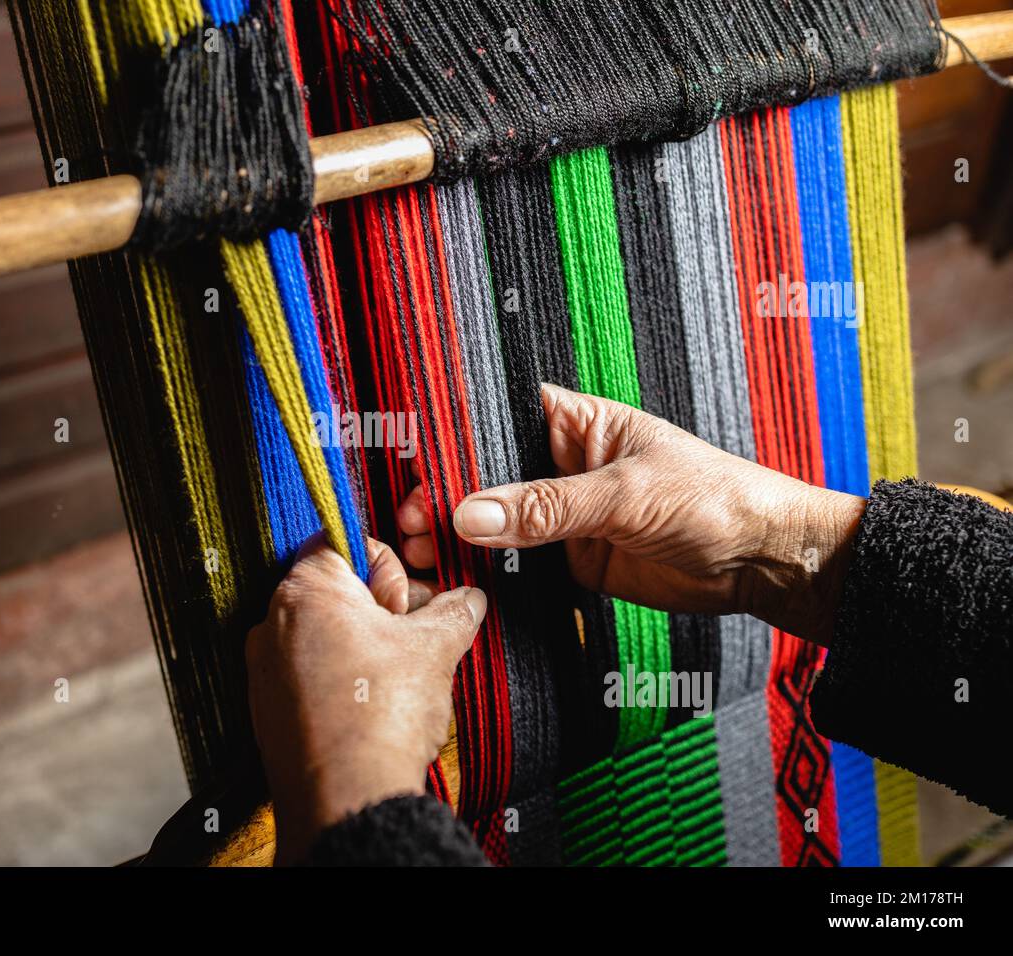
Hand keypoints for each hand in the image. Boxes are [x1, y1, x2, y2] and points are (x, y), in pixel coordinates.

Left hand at [246, 533, 486, 863]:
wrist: (348, 802)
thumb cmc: (381, 716)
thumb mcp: (434, 648)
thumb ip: (453, 611)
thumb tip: (468, 598)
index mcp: (305, 590)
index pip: (342, 540)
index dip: (386, 564)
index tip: (409, 597)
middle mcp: (271, 622)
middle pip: (336, 590)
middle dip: (381, 609)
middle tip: (413, 639)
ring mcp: (264, 669)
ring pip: (324, 634)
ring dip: (363, 646)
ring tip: (398, 679)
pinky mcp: (267, 710)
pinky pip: (308, 674)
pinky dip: (341, 680)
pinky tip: (373, 706)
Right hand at [398, 384, 864, 645]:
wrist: (763, 561)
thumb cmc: (714, 498)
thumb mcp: (627, 495)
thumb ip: (549, 507)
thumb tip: (473, 514)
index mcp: (576, 423)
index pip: (496, 413)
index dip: (453, 432)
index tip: (412, 455)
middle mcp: (560, 465)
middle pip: (484, 472)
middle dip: (443, 491)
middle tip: (410, 516)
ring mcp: (561, 515)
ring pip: (491, 519)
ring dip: (455, 533)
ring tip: (418, 548)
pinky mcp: (568, 559)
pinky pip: (513, 562)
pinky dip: (482, 570)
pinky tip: (451, 574)